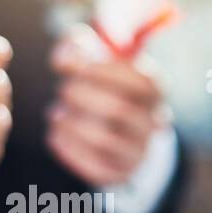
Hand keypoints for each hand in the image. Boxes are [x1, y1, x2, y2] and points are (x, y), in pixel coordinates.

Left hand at [46, 24, 167, 186]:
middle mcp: (154, 121)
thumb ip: (83, 39)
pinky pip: (93, 166)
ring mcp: (139, 150)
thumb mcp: (92, 48)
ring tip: (56, 113)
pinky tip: (56, 133)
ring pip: (104, 140)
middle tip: (63, 90)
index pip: (140, 80)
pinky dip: (67, 147)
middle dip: (80, 96)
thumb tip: (80, 52)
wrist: (107, 120)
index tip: (74, 67)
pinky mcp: (120, 173)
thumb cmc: (96, 75)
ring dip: (70, 123)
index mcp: (155, 87)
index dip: (101, 71)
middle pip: (118, 110)